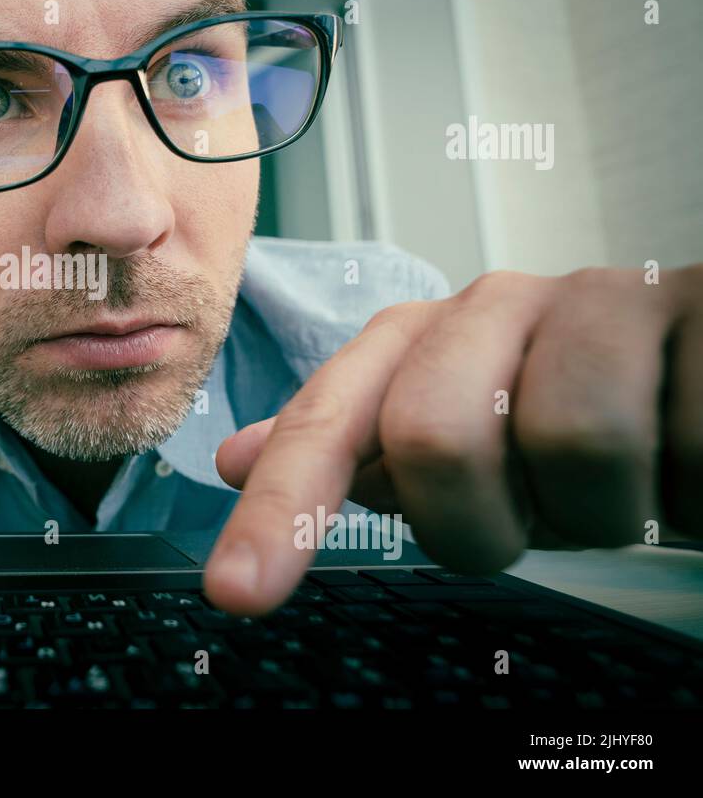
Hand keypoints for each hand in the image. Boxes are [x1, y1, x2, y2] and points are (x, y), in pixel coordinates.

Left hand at [204, 266, 702, 614]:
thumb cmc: (575, 416)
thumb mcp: (462, 443)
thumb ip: (356, 450)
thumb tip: (234, 459)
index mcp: (420, 339)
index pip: (328, 424)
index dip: (280, 507)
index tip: (235, 592)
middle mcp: (495, 304)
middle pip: (434, 438)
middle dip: (482, 522)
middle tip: (531, 518)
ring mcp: (601, 297)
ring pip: (574, 440)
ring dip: (600, 506)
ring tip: (623, 483)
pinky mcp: (700, 310)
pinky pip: (685, 433)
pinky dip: (686, 479)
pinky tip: (686, 453)